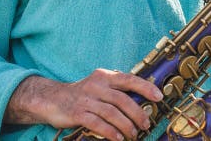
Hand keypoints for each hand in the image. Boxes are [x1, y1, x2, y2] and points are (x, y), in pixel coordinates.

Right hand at [5, 70, 162, 140]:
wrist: (52, 99)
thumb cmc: (82, 94)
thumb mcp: (99, 85)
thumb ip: (116, 89)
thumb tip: (141, 100)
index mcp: (104, 76)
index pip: (129, 79)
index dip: (145, 88)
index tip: (158, 97)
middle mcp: (96, 85)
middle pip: (122, 99)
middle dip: (137, 113)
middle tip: (146, 124)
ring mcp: (86, 99)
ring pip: (112, 113)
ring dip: (126, 125)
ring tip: (134, 134)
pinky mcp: (78, 113)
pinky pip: (98, 123)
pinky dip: (110, 132)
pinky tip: (118, 138)